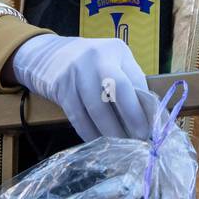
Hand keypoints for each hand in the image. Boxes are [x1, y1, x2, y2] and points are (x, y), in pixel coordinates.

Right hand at [10, 34, 153, 140]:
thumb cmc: (90, 65)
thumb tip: (149, 117)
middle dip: (130, 117)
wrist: (48, 56)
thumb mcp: (112, 63)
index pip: (135, 80)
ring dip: (109, 131)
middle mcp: (97, 57)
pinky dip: (89, 133)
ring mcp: (76, 71)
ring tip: (119, 147)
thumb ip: (130, 83)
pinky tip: (97, 142)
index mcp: (116, 51)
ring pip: (96, 108)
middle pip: (118, 90)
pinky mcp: (60, 87)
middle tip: (138, 139)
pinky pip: (78, 116)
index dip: (143, 107)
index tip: (150, 129)